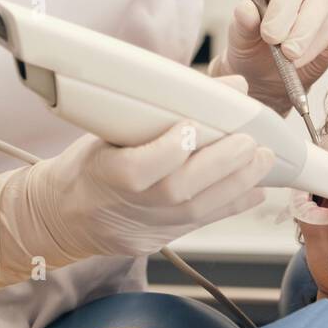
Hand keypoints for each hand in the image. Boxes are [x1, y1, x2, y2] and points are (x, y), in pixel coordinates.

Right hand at [0, 74, 277, 282]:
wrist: (64, 216)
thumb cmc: (87, 164)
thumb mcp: (103, 133)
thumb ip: (152, 117)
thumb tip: (215, 87)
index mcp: (101, 174)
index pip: (137, 169)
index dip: (169, 150)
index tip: (195, 125)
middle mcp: (125, 207)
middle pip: (178, 191)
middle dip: (221, 165)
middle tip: (252, 142)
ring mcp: (145, 228)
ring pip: (197, 212)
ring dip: (238, 183)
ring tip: (263, 159)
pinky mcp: (161, 241)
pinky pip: (203, 225)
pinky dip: (233, 204)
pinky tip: (257, 188)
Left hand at [209, 0, 327, 114]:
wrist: (266, 75)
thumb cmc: (251, 44)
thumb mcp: (238, 36)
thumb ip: (241, 23)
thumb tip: (246, 9)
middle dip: (284, 7)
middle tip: (270, 35)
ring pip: (320, 0)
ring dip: (302, 29)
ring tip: (286, 53)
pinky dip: (313, 44)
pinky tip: (297, 57)